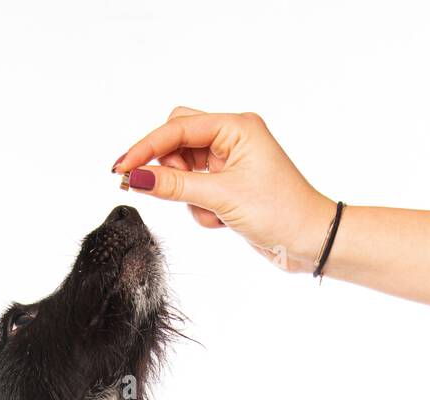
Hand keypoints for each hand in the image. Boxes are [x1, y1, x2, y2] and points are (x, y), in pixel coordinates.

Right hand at [114, 107, 334, 271]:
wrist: (309, 242)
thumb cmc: (280, 212)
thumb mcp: (221, 197)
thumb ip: (175, 185)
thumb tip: (135, 177)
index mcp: (236, 127)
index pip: (177, 127)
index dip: (146, 148)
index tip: (121, 170)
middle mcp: (232, 138)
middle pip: (177, 140)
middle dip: (168, 169)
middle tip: (163, 191)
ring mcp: (229, 162)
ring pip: (183, 170)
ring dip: (188, 195)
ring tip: (213, 213)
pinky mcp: (228, 186)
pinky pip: (195, 191)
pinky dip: (201, 209)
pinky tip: (222, 221)